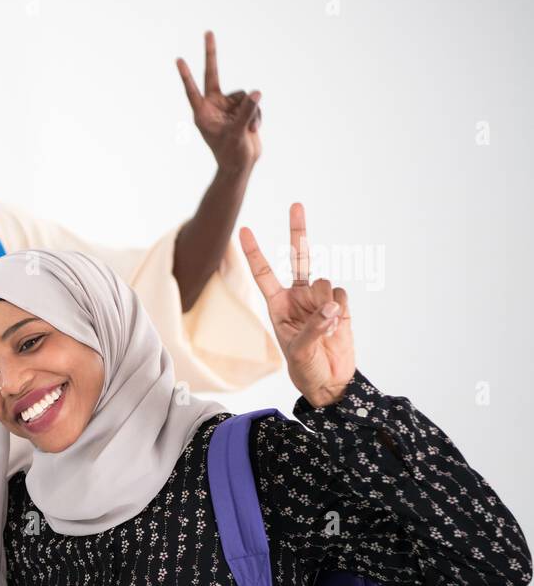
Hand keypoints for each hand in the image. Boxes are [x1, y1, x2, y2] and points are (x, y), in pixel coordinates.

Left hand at [177, 30, 261, 173]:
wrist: (242, 165)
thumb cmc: (231, 154)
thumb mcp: (238, 133)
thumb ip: (246, 112)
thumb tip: (255, 92)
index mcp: (203, 113)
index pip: (193, 90)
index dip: (187, 75)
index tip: (178, 60)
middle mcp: (213, 106)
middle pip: (213, 75)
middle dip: (211, 54)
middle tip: (208, 32)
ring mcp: (227, 106)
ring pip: (243, 95)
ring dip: (251, 111)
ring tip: (248, 129)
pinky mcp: (241, 109)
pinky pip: (253, 102)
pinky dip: (257, 115)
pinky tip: (253, 129)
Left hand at [240, 203, 354, 407]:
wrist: (331, 381)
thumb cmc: (304, 368)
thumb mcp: (298, 351)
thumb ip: (312, 327)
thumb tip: (331, 306)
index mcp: (278, 304)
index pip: (264, 273)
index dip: (255, 252)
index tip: (244, 230)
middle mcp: (299, 297)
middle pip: (300, 258)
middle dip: (298, 231)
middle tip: (296, 205)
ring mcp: (320, 299)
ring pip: (324, 282)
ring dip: (324, 304)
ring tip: (324, 327)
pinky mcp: (341, 305)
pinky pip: (341, 296)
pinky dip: (340, 311)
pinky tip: (337, 327)